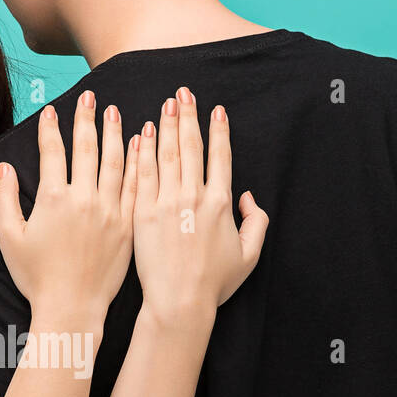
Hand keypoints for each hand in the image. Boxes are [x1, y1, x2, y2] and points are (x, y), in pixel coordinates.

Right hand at [0, 90, 137, 324]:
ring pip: (115, 162)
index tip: (51, 109)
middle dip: (87, 119)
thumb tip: (6, 169)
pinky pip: (135, 187)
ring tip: (115, 112)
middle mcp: (84, 199)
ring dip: (115, 133)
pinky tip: (140, 145)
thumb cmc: (36, 278)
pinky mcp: (128, 226)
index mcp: (54, 199)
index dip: (50, 128)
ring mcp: (110, 212)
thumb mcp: (9, 238)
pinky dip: (138, 162)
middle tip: (90, 96)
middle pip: (87, 148)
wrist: (72, 309)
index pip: (52, 152)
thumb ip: (5, 200)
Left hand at [133, 86, 267, 324]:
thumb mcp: (250, 256)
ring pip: (165, 154)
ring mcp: (166, 203)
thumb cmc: (214, 285)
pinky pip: (141, 175)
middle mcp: (194, 196)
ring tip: (165, 104)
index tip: (216, 110)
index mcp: (221, 203)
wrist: (179, 302)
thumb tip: (248, 198)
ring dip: (165, 125)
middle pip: (190, 147)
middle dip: (188, 116)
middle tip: (183, 93)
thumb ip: (256, 222)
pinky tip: (140, 134)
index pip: (219, 157)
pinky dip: (142, 151)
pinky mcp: (143, 213)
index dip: (218, 131)